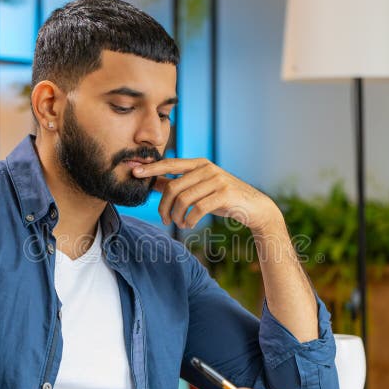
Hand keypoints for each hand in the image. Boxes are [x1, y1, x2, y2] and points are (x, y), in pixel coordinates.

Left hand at [132, 158, 279, 231]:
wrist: (254, 207)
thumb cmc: (223, 197)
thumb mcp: (200, 188)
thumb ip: (179, 183)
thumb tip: (153, 182)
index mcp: (199, 163)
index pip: (170, 164)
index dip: (152, 169)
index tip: (135, 173)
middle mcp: (207, 168)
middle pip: (173, 187)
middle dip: (164, 206)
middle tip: (164, 220)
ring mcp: (217, 180)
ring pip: (183, 199)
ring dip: (177, 216)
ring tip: (179, 223)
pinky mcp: (224, 194)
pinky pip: (197, 209)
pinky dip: (189, 220)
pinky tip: (188, 225)